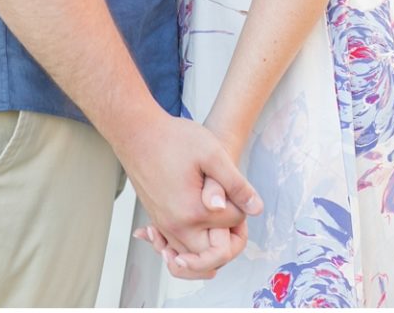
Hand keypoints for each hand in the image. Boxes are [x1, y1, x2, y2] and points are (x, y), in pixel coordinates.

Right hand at [120, 113, 260, 277]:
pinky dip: (191, 245)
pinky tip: (202, 228)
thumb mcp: (213, 154)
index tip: (239, 191)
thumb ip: (236, 184)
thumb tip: (256, 209)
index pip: (233, 223)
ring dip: (211, 245)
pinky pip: (176, 247)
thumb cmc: (174, 140)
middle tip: (235, 208)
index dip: (243, 207)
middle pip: (213, 254)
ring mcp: (164, 226)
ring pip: (193, 257)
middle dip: (229, 237)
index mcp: (193, 212)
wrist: (137, 135)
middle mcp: (176, 226)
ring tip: (222, 218)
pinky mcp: (158, 221)